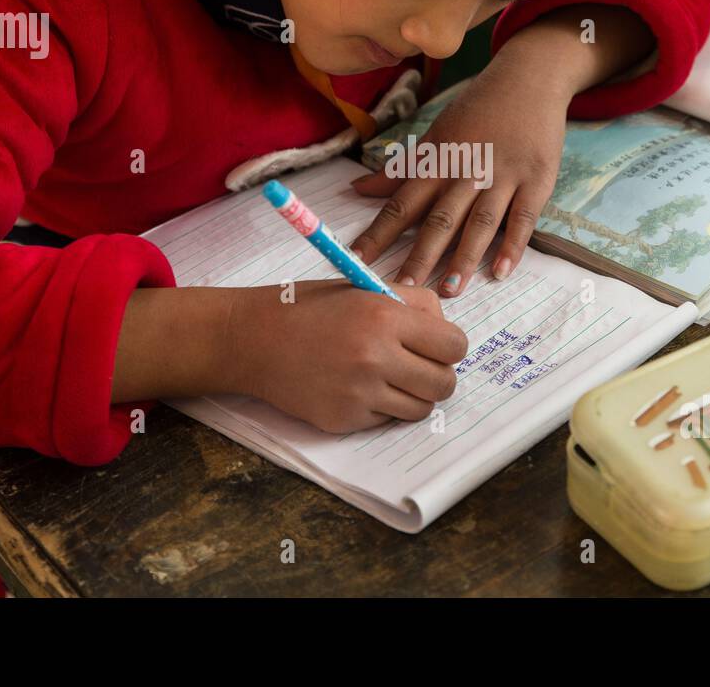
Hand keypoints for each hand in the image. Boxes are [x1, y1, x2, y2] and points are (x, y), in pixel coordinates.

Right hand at [227, 280, 467, 433]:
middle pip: (444, 383)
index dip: (449, 347)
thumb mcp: (363, 289)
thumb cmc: (311, 309)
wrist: (254, 340)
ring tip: (388, 377)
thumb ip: (412, 304)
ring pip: (421, 409)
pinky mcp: (345, 419)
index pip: (454, 345)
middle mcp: (376, 357)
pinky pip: (386, 421)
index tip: (438, 347)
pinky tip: (357, 387)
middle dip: (438, 375)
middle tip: (418, 366)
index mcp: (385, 317)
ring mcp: (360, 393)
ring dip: (412, 395)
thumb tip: (446, 330)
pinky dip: (380, 407)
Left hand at [349, 59, 568, 296]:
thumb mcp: (435, 135)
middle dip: (419, 255)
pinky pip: (523, 218)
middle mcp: (467, 170)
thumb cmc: (476, 111)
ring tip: (449, 289)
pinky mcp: (536, 180)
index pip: (402, 204)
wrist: (528, 78)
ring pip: (480, 222)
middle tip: (403, 288)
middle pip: (439, 218)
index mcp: (438, 161)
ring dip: (464, 257)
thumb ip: (400, 170)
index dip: (379, 234)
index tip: (358, 261)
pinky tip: (500, 272)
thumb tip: (357, 189)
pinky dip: (512, 245)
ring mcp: (503, 176)